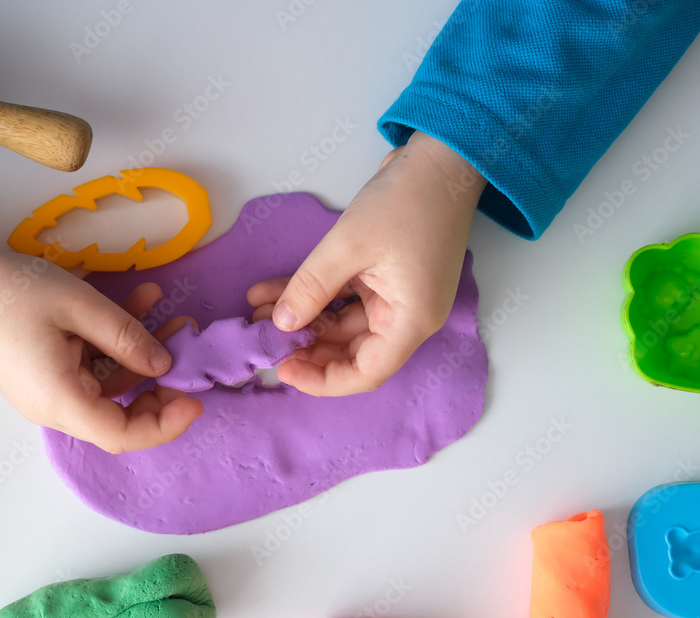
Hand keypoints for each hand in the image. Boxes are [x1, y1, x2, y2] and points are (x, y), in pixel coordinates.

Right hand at [0, 234, 202, 452]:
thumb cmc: (9, 292)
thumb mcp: (79, 306)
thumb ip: (126, 337)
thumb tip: (164, 364)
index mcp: (60, 401)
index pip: (122, 434)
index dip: (165, 424)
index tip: (194, 398)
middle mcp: (55, 406)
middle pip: (120, 414)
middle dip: (160, 384)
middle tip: (188, 351)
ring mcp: (50, 390)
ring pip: (110, 385)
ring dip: (142, 354)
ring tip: (173, 316)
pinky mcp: (47, 373)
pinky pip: (92, 366)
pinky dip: (116, 342)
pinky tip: (141, 303)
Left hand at [248, 131, 485, 395]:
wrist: (440, 157)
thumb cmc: (407, 201)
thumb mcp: (348, 245)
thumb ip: (311, 288)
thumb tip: (281, 323)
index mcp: (411, 320)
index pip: (366, 373)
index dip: (323, 379)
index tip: (283, 369)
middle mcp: (406, 316)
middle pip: (351, 350)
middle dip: (305, 346)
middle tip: (262, 339)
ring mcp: (396, 296)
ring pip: (341, 323)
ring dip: (302, 318)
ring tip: (258, 311)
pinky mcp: (383, 277)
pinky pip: (343, 298)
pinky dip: (313, 296)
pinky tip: (273, 291)